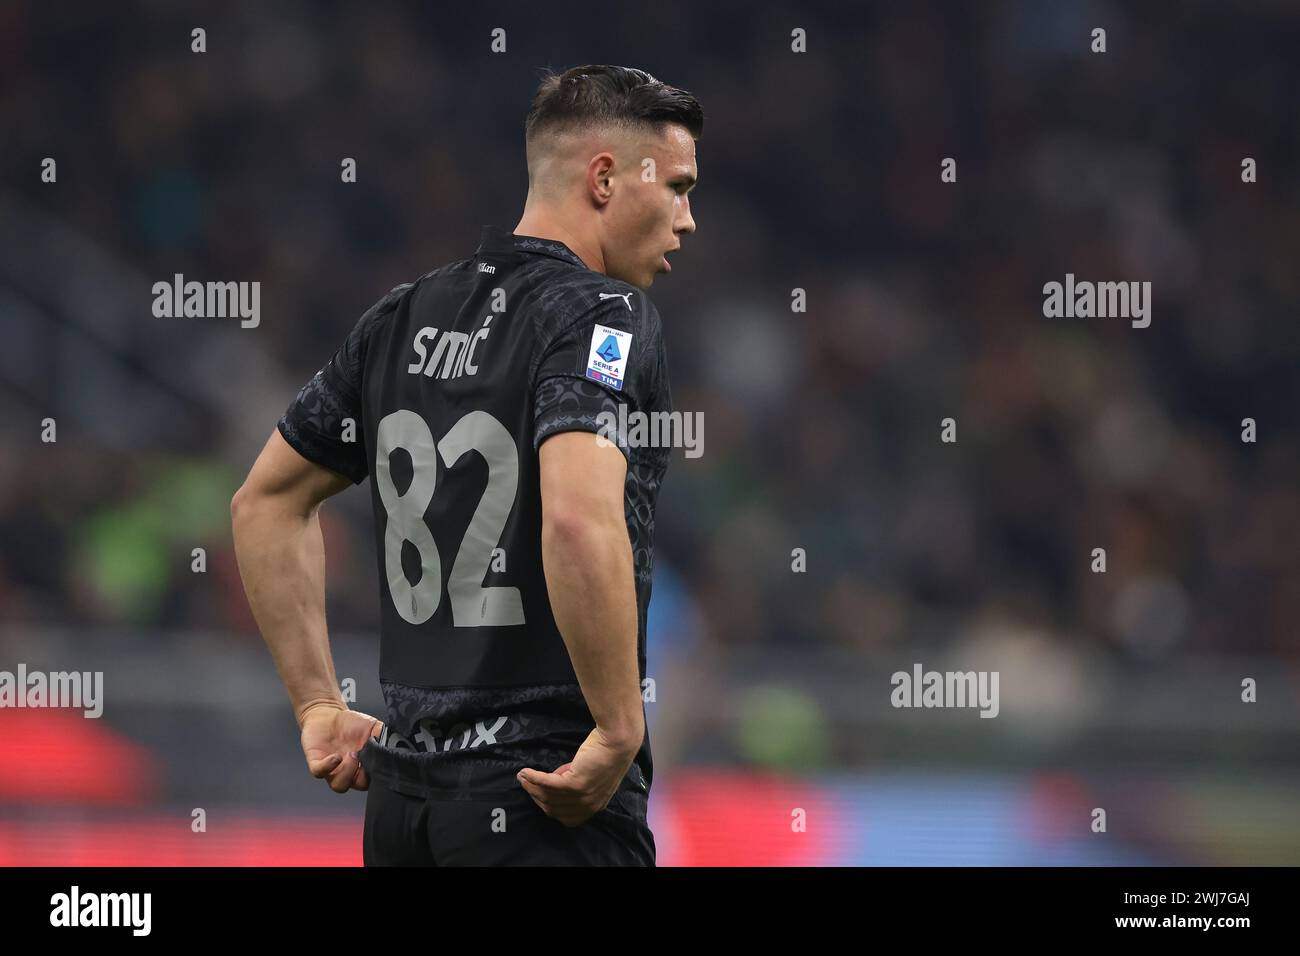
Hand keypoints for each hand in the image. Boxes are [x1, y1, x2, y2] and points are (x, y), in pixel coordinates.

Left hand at [300, 703, 383, 793]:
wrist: (328, 713)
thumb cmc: (352, 723)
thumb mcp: (374, 726)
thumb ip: (387, 736)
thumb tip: (401, 744)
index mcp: (364, 765)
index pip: (373, 780)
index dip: (377, 775)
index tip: (380, 762)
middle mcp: (349, 770)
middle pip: (358, 786)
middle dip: (363, 775)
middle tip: (364, 757)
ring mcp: (333, 769)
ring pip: (339, 786)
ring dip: (347, 773)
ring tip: (351, 755)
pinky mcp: (317, 762)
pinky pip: (320, 772)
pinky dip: (328, 767)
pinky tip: (336, 757)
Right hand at [516, 725, 639, 826]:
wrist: (617, 741)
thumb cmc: (606, 753)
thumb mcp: (590, 776)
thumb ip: (574, 783)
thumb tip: (555, 780)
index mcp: (594, 807)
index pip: (565, 816)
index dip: (549, 807)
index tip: (538, 795)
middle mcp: (588, 806)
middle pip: (553, 809)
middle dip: (536, 797)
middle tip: (525, 784)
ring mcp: (582, 796)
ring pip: (548, 797)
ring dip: (531, 787)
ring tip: (521, 776)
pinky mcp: (575, 783)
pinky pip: (547, 784)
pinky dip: (534, 778)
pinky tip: (525, 772)